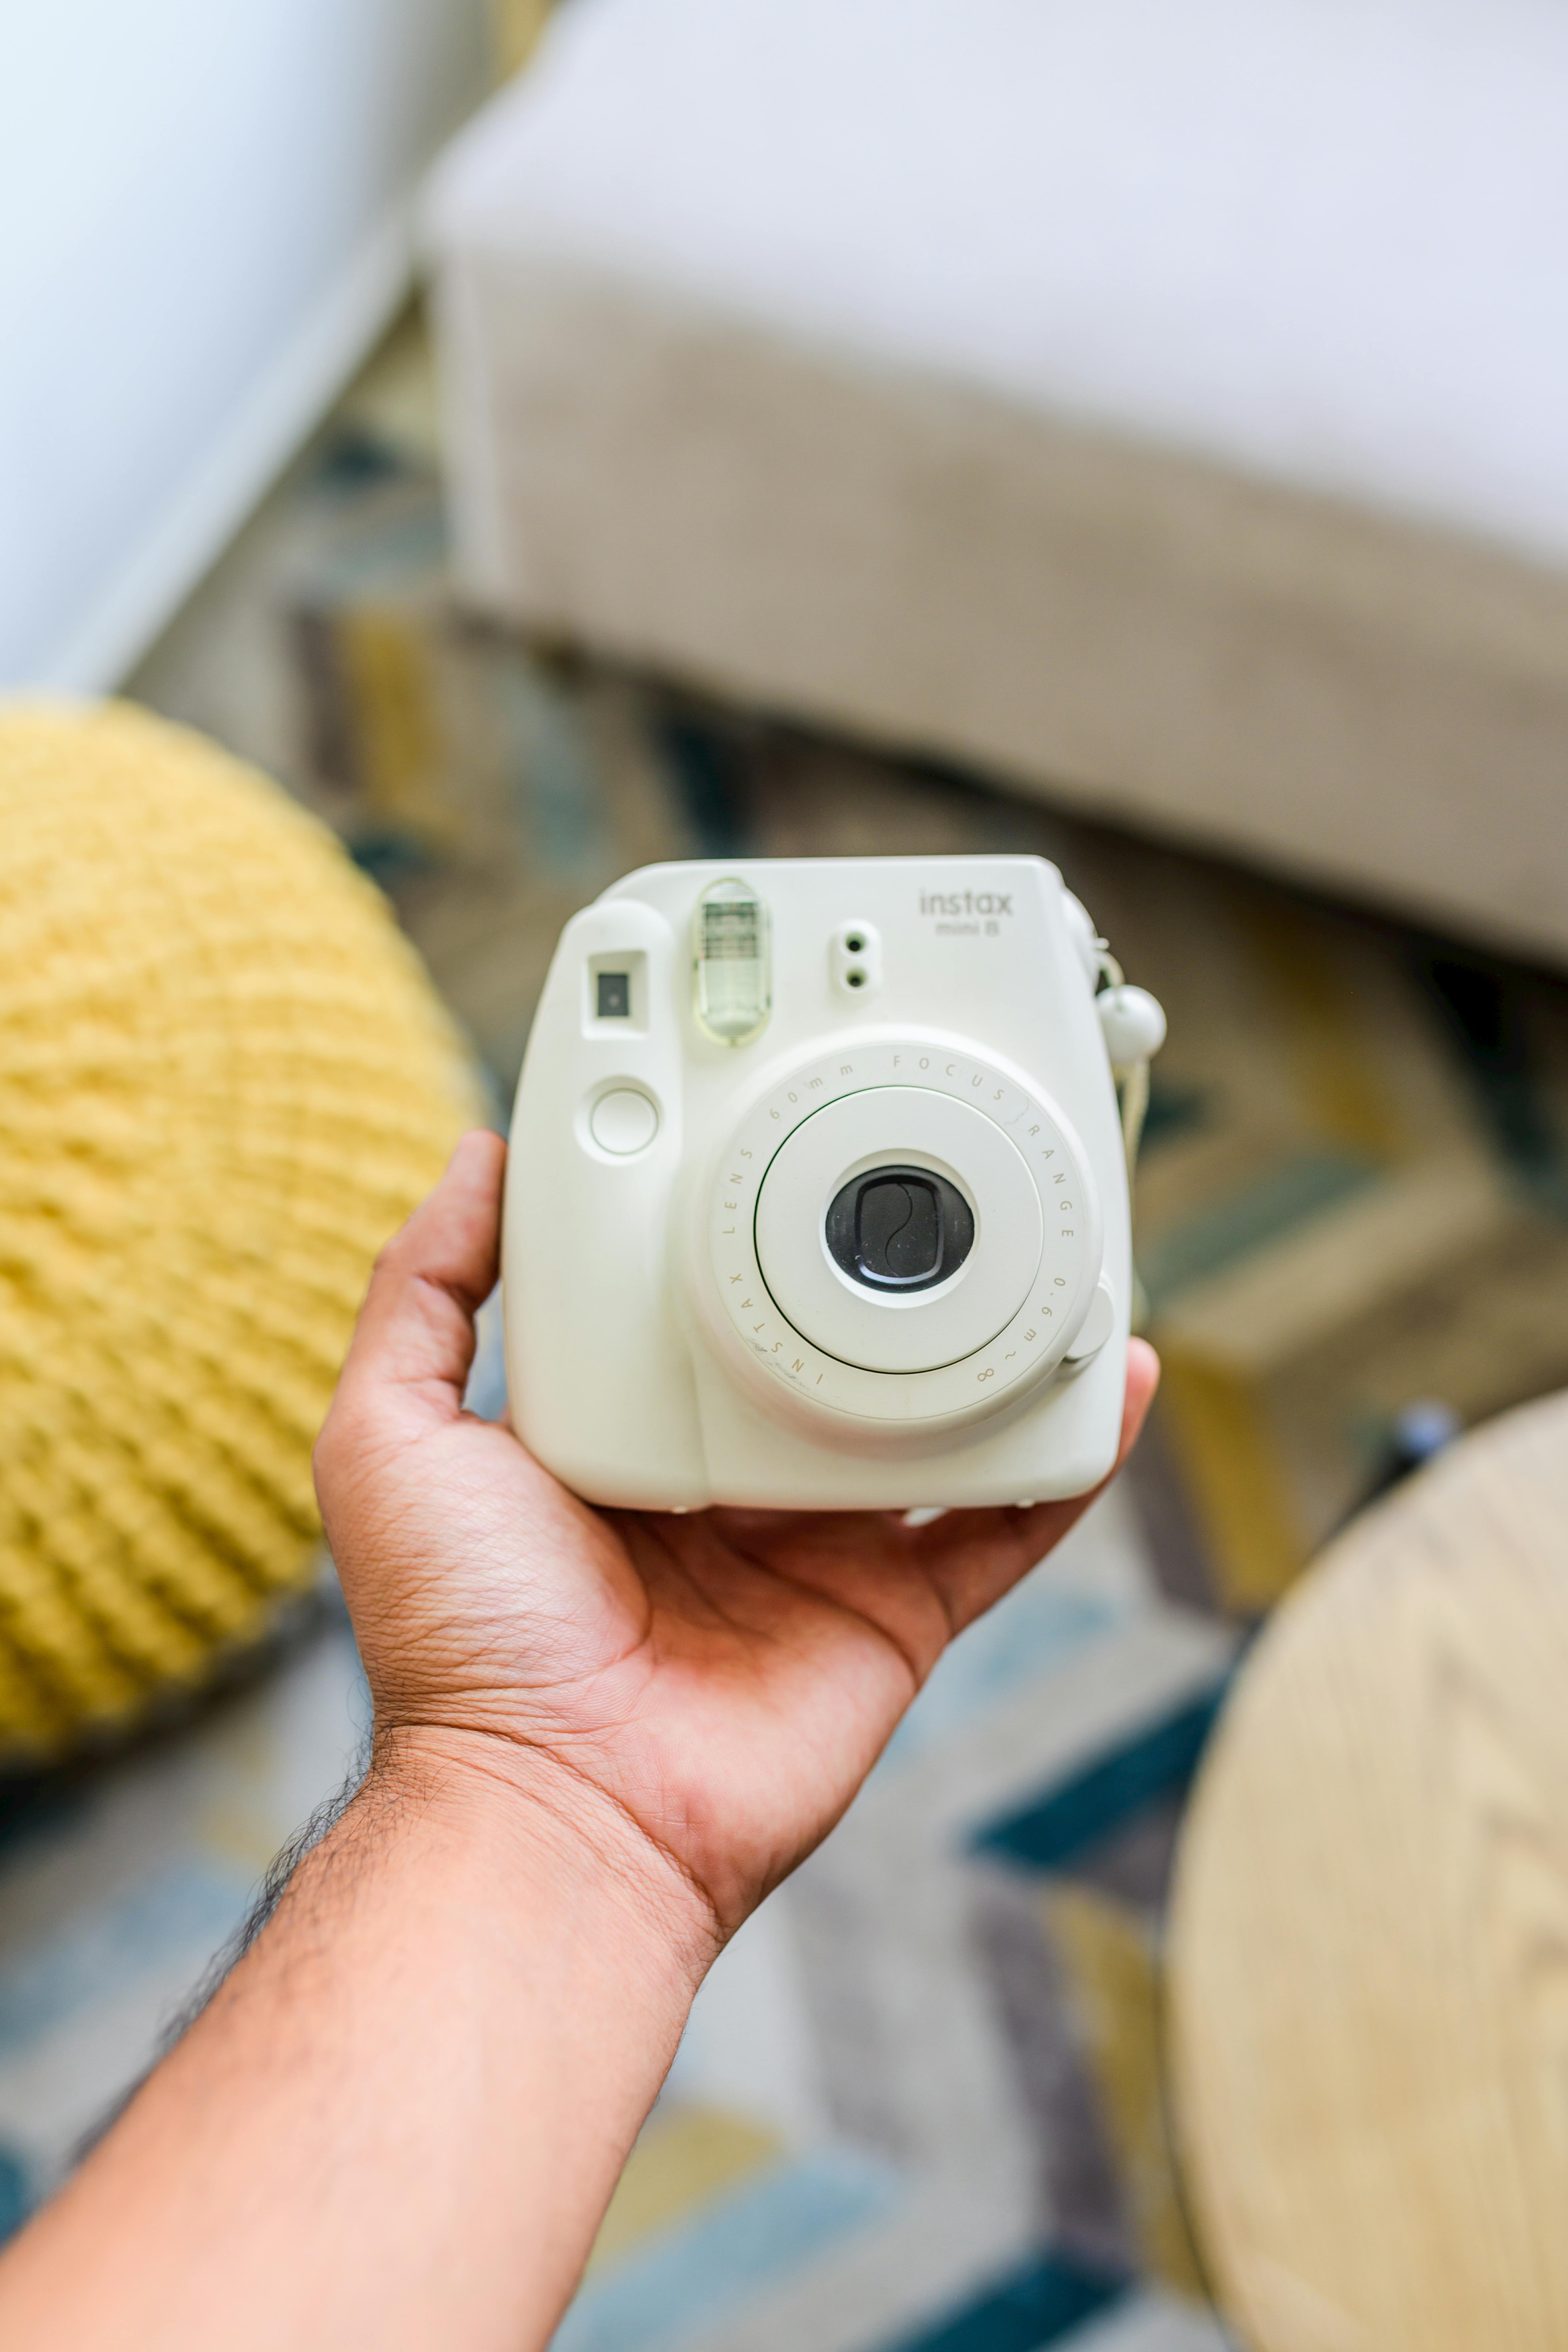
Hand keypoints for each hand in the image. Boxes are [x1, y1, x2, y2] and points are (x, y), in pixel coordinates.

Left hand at [316, 1132, 1157, 1948]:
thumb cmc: (463, 1639)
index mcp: (629, 1440)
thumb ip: (423, 1293)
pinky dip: (1062, 1461)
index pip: (701, 1307)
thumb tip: (477, 1159)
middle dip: (880, 1281)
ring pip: (932, 1429)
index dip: (738, 1229)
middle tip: (936, 1179)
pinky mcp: (893, 1613)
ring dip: (995, 1349)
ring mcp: (820, 1552)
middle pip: (829, 1360)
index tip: (776, 1147)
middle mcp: (731, 1490)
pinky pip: (1002, 1524)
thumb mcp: (391, 1434)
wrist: (555, 1804)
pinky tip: (1113, 1383)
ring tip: (1054, 1257)